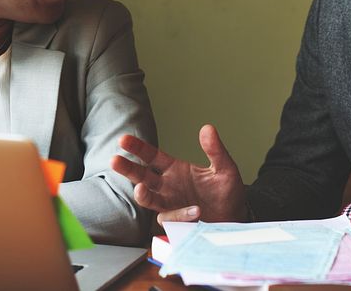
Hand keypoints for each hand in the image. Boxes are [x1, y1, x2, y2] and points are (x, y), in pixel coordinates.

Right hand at [111, 124, 247, 224]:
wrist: (236, 218)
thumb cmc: (227, 193)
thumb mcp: (225, 169)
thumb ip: (215, 150)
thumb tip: (207, 128)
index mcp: (175, 169)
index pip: (151, 156)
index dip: (137, 148)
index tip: (123, 140)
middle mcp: (168, 186)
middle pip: (141, 176)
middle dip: (127, 169)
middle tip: (114, 160)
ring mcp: (170, 205)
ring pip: (148, 199)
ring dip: (142, 194)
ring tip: (142, 189)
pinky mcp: (177, 222)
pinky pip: (170, 218)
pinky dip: (180, 213)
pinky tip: (195, 210)